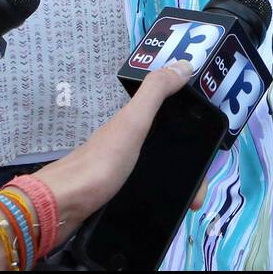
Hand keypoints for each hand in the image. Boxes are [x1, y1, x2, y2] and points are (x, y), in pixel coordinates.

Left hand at [34, 61, 193, 241]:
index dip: (196, 134)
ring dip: (181, 187)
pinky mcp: (119, 193)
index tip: (211, 155)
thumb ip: (155, 93)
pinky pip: (152, 190)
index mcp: (136, 123)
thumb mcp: (132, 123)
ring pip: (164, 173)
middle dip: (191, 172)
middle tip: (198, 197)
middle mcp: (133, 143)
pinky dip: (165, 198)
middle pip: (173, 153)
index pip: (176, 122)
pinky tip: (169, 210)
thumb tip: (184, 63)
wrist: (61, 207)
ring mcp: (125, 169)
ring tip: (190, 205)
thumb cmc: (100, 163)